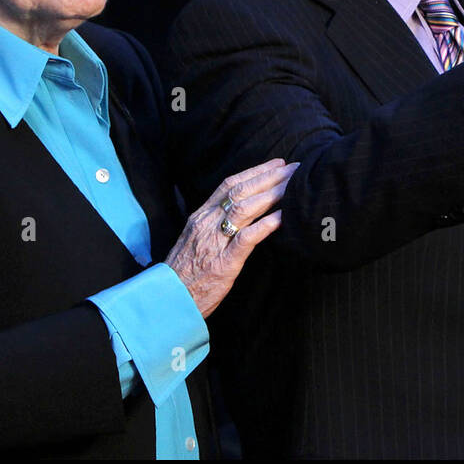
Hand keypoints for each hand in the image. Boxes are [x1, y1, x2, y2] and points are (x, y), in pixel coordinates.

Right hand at [165, 158, 295, 318]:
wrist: (169, 300)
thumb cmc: (185, 273)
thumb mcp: (196, 240)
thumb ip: (214, 224)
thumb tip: (240, 213)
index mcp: (201, 216)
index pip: (229, 184)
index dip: (255, 171)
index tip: (276, 164)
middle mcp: (206, 223)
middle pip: (241, 191)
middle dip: (269, 177)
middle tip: (294, 169)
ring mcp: (215, 241)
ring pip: (245, 208)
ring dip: (272, 194)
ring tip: (294, 187)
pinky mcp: (224, 263)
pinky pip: (247, 238)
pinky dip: (266, 224)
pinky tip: (282, 216)